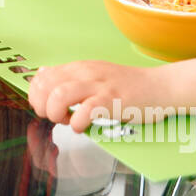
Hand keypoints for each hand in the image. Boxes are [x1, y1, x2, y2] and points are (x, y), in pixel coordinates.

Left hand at [27, 59, 168, 131]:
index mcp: (78, 68)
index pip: (41, 77)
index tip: (45, 108)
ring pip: (59, 95)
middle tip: (55, 117)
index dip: (36, 96)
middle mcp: (86, 72)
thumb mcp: (93, 74)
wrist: (160, 86)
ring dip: (56, 113)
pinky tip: (83, 127)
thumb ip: (68, 77)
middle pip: (45, 86)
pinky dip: (77, 123)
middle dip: (43, 107)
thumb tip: (42, 75)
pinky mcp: (113, 100)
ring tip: (67, 121)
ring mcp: (99, 85)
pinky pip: (85, 111)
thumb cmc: (127, 86)